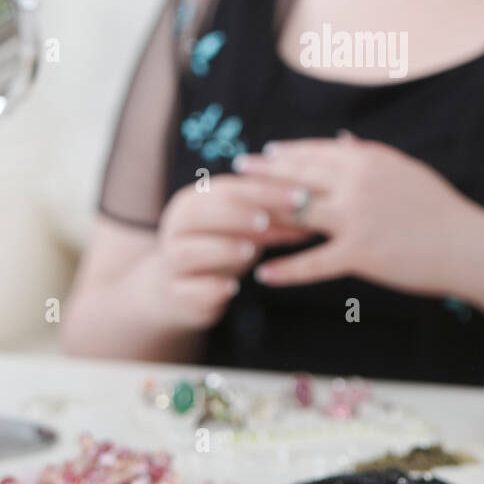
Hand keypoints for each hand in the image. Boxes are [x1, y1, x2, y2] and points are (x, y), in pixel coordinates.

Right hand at [136, 174, 312, 330]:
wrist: (180, 287)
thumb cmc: (222, 245)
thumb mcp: (242, 226)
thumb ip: (268, 213)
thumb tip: (312, 203)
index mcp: (194, 202)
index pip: (227, 189)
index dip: (263, 191)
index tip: (298, 196)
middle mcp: (176, 228)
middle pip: (199, 214)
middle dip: (235, 215)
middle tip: (266, 220)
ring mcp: (172, 262)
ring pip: (188, 252)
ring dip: (221, 249)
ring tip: (250, 251)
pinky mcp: (175, 295)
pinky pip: (189, 291)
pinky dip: (210, 289)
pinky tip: (232, 288)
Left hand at [231, 131, 483, 294]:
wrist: (470, 245)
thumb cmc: (440, 209)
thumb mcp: (405, 171)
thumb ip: (371, 154)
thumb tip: (344, 139)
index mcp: (368, 160)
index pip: (316, 152)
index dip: (286, 153)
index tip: (263, 153)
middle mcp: (357, 183)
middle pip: (297, 177)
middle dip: (263, 175)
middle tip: (236, 172)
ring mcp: (356, 218)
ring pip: (297, 214)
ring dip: (262, 216)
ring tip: (235, 219)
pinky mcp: (361, 253)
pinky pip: (313, 262)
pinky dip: (286, 269)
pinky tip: (262, 273)